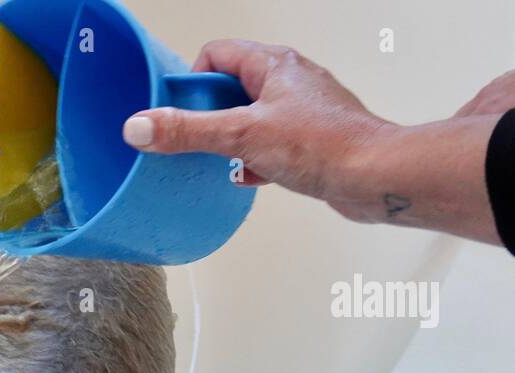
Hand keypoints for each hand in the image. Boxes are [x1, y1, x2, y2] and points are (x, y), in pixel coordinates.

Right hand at [122, 39, 500, 242]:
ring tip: (225, 161)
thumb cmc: (323, 145)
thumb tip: (141, 126)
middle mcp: (290, 79)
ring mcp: (303, 108)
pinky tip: (251, 176)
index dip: (192, 82)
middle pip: (230, 87)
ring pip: (250, 117)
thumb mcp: (240, 136)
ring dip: (232, 140)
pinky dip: (255, 158)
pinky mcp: (313, 138)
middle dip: (209, 116)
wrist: (373, 176)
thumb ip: (188, 131)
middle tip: (198, 140)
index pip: (216, 55)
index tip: (178, 113)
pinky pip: (270, 141)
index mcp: (273, 64)